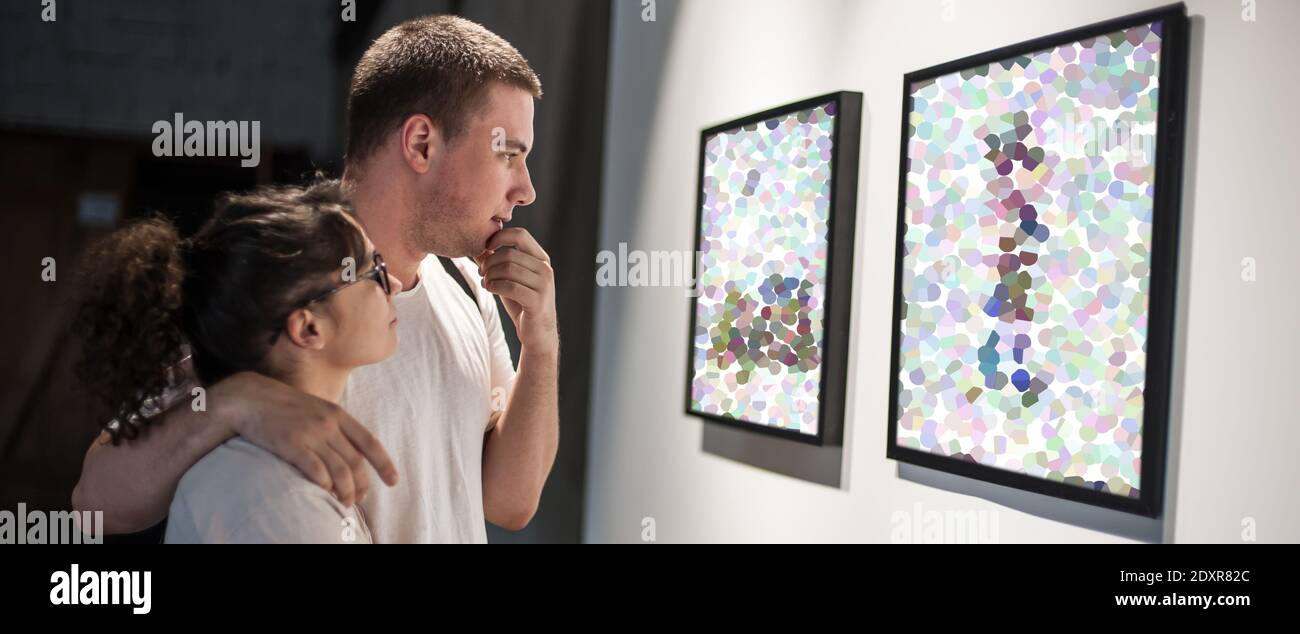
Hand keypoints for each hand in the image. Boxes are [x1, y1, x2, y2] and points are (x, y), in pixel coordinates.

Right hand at [209, 372, 398, 506]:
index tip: (393, 481)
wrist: (250, 398)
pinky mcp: (291, 444)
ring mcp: (310, 434)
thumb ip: (335, 426)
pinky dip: (324, 485)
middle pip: (355, 462)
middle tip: (359, 500)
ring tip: (344, 503)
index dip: (384, 464)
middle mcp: (328, 424)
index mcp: (338, 414)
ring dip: (345, 491)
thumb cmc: (285, 407)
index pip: (369, 442)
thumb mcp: (317, 408)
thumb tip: (352, 452)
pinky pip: (316, 471)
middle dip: (362, 485)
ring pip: (340, 470)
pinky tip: (325, 492)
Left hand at [476, 228, 558, 356]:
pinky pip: (510, 286)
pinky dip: (494, 286)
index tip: (486, 247)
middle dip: (489, 262)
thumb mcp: (509, 279)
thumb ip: (496, 262)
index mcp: (541, 258)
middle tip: (481, 272)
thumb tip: (476, 247)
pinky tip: (489, 289)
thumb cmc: (522, 303)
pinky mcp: (537, 300)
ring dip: (490, 275)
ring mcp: (544, 284)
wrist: (538, 334)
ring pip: (508, 269)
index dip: (500, 236)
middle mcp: (545, 268)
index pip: (520, 235)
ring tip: (485, 282)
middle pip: (509, 253)